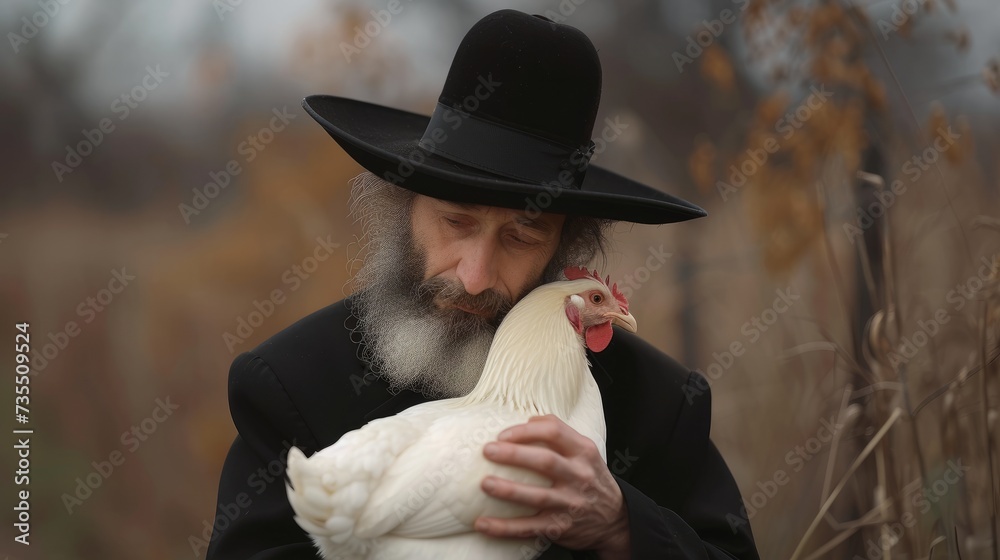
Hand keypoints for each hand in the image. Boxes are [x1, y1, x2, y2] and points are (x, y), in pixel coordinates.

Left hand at [474, 415, 629, 558]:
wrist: (614, 519)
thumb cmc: (591, 478)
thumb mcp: (585, 452)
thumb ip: (561, 434)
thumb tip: (527, 421)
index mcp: (584, 452)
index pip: (555, 432)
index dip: (526, 431)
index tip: (502, 434)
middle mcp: (579, 476)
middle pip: (545, 461)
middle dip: (514, 455)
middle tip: (488, 451)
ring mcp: (570, 503)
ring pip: (537, 496)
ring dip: (508, 490)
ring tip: (485, 484)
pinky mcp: (560, 527)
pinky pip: (528, 528)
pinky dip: (504, 527)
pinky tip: (483, 523)